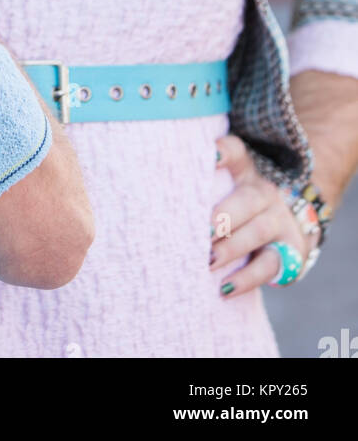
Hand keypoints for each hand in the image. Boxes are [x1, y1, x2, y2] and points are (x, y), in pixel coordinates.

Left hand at [209, 134, 315, 296]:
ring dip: (232, 247)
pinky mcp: (289, 252)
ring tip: (208, 260)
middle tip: (202, 231)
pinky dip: (247, 278)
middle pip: (249, 198)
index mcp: (243, 171)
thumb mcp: (221, 190)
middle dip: (224, 215)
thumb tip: (151, 196)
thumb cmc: (233, 208)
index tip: (210, 155)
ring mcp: (279, 221)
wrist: (282, 231)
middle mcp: (264, 192)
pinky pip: (269, 265)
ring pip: (260, 230)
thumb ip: (196, 188)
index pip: (237, 152)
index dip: (225, 151)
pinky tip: (225, 288)